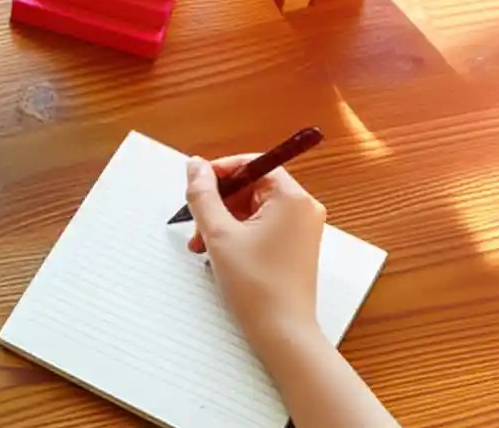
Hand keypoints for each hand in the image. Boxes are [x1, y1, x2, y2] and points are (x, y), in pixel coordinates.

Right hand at [184, 155, 326, 348]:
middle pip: (252, 187)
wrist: (282, 333)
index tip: (197, 184)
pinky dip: (237, 235)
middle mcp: (303, 209)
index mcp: (292, 199)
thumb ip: (203, 195)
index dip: (221, 172)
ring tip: (203, 245)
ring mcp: (301, 229)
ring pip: (252, 209)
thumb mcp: (219, 234)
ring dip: (223, 222)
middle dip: (219, 204)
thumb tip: (196, 165)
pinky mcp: (295, 247)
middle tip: (196, 224)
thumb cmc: (257, 286)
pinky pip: (261, 227)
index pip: (253, 164)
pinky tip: (218, 253)